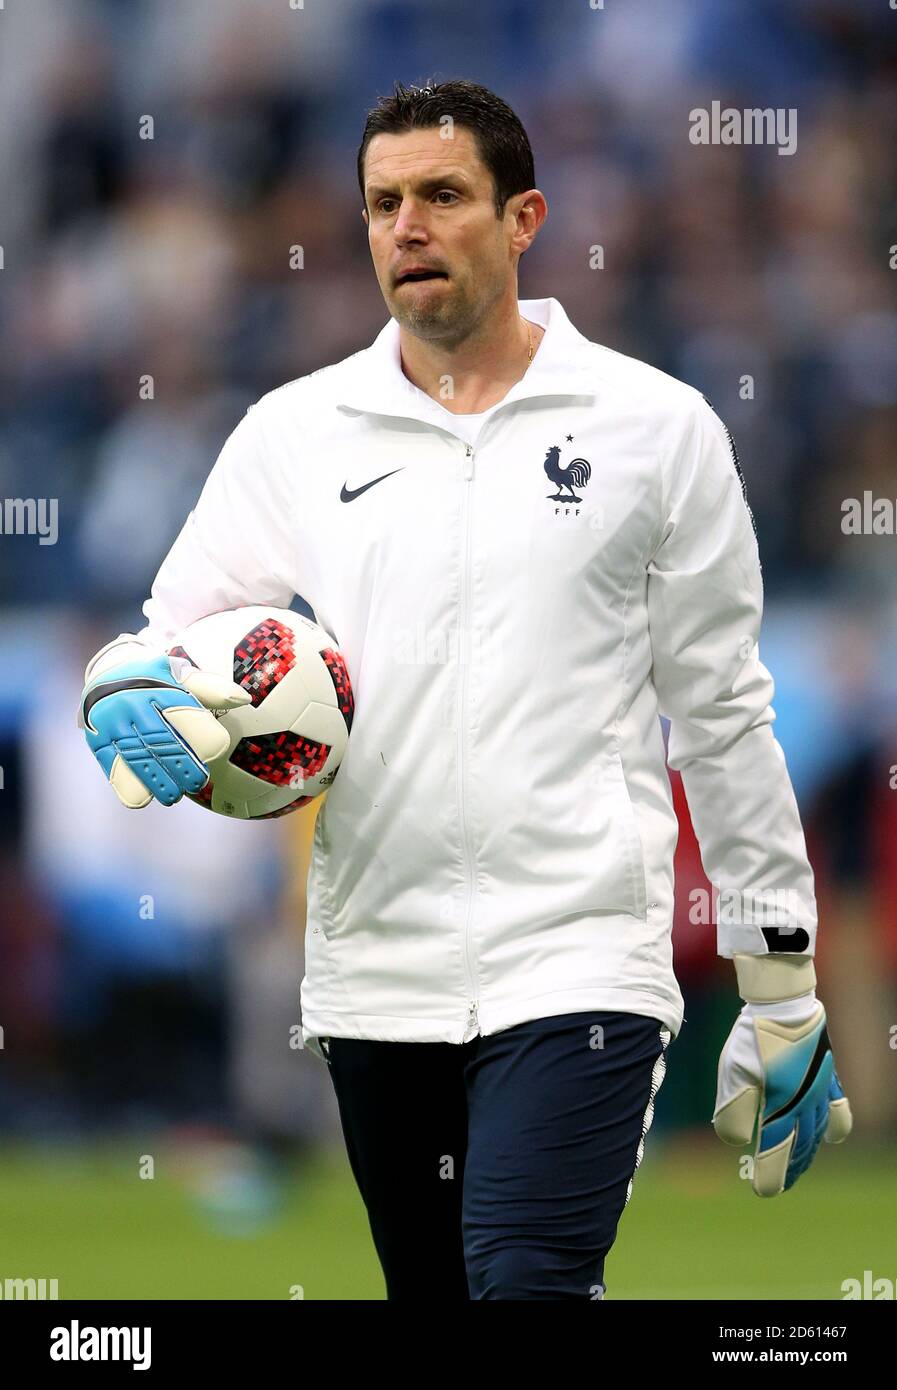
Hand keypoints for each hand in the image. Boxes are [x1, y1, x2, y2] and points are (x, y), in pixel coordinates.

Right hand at [79, 648, 250, 807]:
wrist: (106, 672)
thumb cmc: (155, 678)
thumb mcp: (179, 674)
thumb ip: (211, 687)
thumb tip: (243, 698)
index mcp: (158, 685)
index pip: (183, 712)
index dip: (201, 733)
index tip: (218, 749)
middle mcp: (133, 702)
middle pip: (160, 739)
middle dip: (181, 765)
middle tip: (199, 782)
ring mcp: (112, 721)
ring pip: (136, 756)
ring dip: (156, 780)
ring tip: (174, 795)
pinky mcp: (97, 737)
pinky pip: (111, 763)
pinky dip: (127, 784)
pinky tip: (144, 799)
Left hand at [713, 992, 851, 1195]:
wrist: (782, 1001)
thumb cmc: (754, 1036)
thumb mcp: (733, 1072)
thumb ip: (734, 1111)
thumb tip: (737, 1142)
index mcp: (782, 1106)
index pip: (777, 1151)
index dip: (770, 1174)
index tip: (763, 1193)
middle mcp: (806, 1103)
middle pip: (801, 1144)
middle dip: (789, 1166)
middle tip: (779, 1184)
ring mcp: (820, 1089)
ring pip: (819, 1131)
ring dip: (808, 1150)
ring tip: (800, 1164)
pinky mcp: (826, 1075)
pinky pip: (836, 1109)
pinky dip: (833, 1127)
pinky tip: (831, 1135)